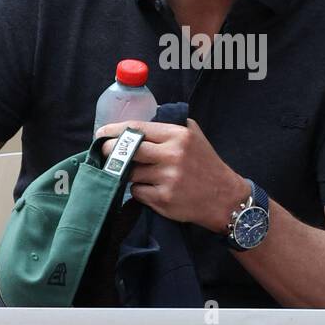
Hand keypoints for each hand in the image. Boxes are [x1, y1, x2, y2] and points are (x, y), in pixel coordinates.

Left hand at [96, 118, 247, 233]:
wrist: (224, 198)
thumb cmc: (205, 164)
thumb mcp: (193, 135)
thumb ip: (168, 126)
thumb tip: (135, 125)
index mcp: (178, 136)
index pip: (137, 129)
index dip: (114, 130)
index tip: (100, 134)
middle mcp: (173, 156)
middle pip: (128, 150)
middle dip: (110, 151)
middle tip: (104, 152)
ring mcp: (168, 179)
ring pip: (130, 173)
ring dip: (129, 173)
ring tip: (140, 172)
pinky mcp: (163, 200)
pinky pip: (137, 192)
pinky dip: (139, 190)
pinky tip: (152, 188)